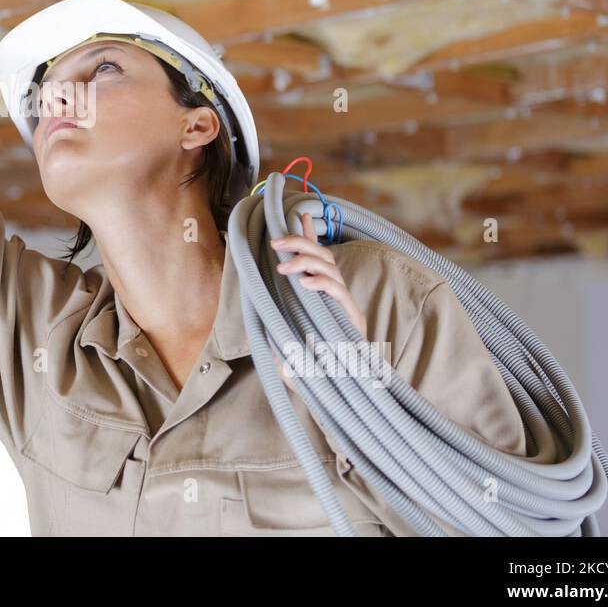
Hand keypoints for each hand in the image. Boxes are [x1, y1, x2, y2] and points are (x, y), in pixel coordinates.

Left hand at [268, 211, 367, 391]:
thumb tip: (255, 293)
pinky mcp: (352, 320)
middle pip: (323, 256)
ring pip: (330, 268)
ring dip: (306, 262)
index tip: (298, 214)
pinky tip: (306, 284)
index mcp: (320, 294)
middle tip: (275, 242)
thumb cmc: (304, 366)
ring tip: (285, 268)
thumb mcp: (281, 334)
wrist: (329, 392)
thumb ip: (274, 315)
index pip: (317, 256)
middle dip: (300, 243)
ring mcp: (344, 306)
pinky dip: (322, 285)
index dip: (309, 234)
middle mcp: (335, 296)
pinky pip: (339, 293)